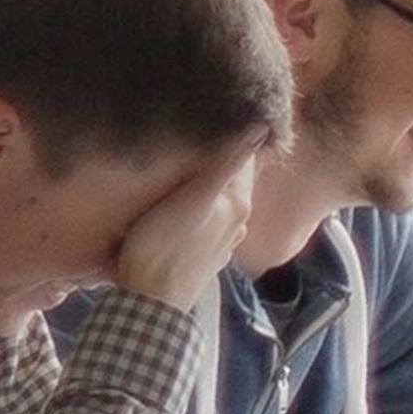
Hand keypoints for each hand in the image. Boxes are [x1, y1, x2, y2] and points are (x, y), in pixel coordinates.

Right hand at [111, 137, 264, 310]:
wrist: (150, 302)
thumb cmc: (162, 246)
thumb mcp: (192, 199)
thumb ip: (224, 165)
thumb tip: (262, 126)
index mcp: (236, 202)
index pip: (244, 157)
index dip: (234, 133)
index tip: (220, 112)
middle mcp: (238, 221)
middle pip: (234, 180)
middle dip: (223, 157)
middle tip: (203, 132)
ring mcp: (223, 242)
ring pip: (223, 201)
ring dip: (214, 184)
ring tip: (193, 164)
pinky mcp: (206, 256)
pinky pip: (212, 222)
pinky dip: (206, 208)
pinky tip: (191, 205)